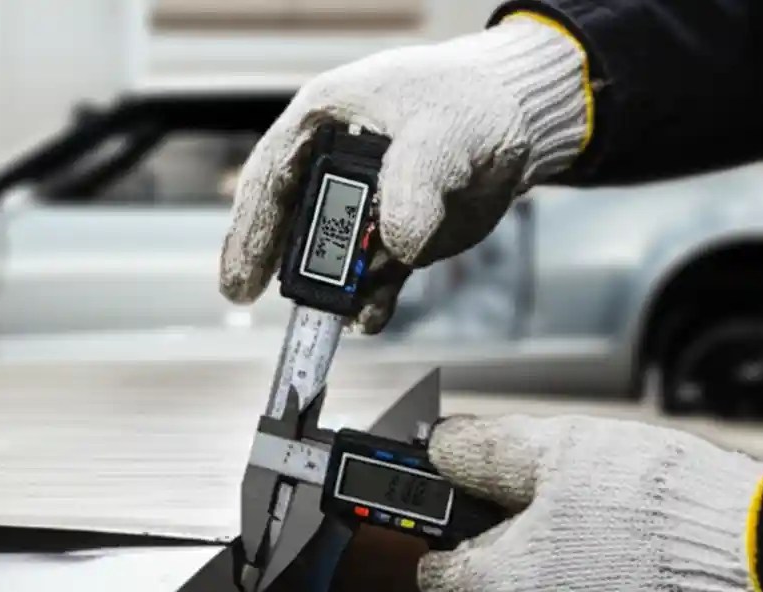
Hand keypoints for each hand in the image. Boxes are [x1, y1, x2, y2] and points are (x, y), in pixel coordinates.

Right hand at [218, 16, 589, 332]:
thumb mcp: (441, 132)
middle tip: (285, 304)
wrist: (521, 120)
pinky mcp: (396, 236)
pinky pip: (373, 276)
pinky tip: (369, 318)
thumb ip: (414, 184)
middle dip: (290, 267)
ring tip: (340, 314)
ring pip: (332, 257)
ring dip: (333, 290)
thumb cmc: (471, 102)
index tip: (240, 281)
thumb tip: (397, 245)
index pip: (270, 180)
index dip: (249, 231)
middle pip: (293, 224)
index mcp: (320, 122)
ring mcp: (363, 205)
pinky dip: (370, 300)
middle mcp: (331, 166)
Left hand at [419, 415, 762, 591]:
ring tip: (621, 550)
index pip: (438, 579)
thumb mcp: (555, 450)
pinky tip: (654, 590)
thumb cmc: (657, 505)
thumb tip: (444, 450)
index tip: (478, 519)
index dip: (455, 541)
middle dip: (520, 565)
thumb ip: (483, 453)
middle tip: (568, 520)